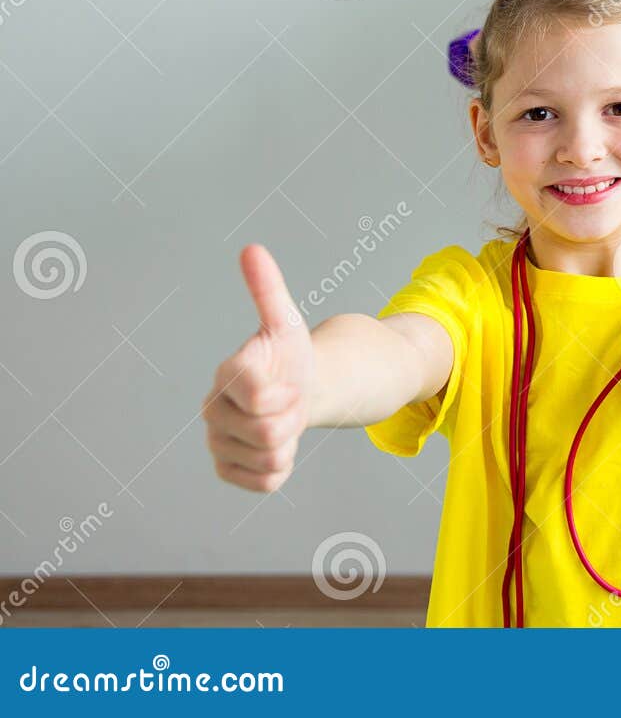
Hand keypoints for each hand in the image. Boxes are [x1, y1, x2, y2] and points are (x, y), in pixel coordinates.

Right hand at [202, 245, 314, 492]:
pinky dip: (282, 468)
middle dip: (292, 419)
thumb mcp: (286, 322)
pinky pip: (266, 482)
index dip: (286, 394)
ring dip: (289, 443)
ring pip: (269, 459)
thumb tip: (251, 249)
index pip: (260, 396)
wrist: (296, 390)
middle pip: (268, 433)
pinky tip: (278, 447)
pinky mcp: (228, 470)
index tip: (289, 382)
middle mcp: (213, 410)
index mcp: (228, 375)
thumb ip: (267, 289)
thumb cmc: (290, 356)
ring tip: (283, 422)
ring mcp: (218, 442)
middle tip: (290, 404)